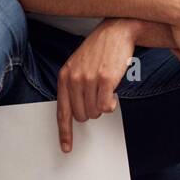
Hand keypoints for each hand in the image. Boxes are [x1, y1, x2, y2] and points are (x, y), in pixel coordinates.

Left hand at [56, 18, 139, 152]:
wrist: (117, 31)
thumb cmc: (99, 50)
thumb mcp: (78, 65)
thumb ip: (74, 87)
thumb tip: (79, 112)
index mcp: (64, 76)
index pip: (62, 112)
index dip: (65, 132)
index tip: (66, 147)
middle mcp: (74, 78)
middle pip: (82, 115)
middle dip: (92, 112)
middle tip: (99, 98)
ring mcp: (89, 79)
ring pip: (95, 112)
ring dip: (103, 106)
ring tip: (106, 91)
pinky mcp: (106, 80)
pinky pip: (107, 107)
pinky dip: (112, 104)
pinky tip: (113, 93)